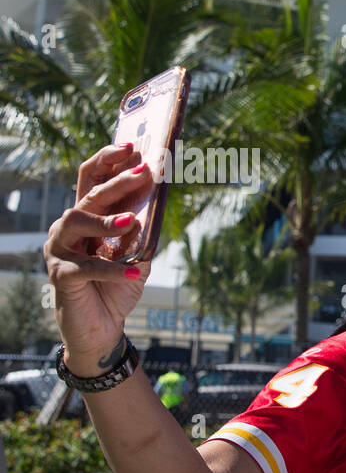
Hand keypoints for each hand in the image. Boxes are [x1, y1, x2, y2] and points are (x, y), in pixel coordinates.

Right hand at [43, 144, 152, 372]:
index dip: (108, 159)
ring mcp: (60, 251)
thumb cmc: (118, 286)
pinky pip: (86, 268)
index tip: (131, 145)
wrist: (103, 327)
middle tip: (143, 172)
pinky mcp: (61, 277)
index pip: (92, 179)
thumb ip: (144, 232)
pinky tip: (136, 271)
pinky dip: (112, 269)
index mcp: (87, 217)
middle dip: (117, 182)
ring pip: (77, 221)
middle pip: (89, 196)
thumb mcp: (138, 255)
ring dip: (106, 220)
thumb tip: (158, 205)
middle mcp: (68, 228)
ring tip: (132, 221)